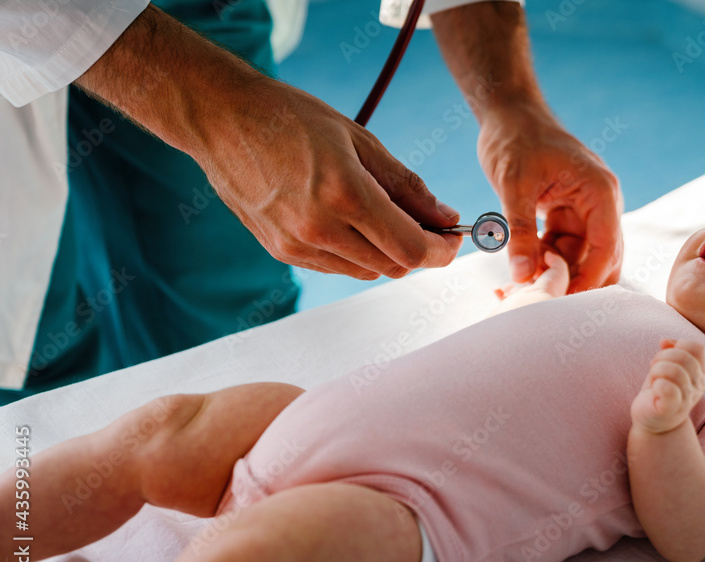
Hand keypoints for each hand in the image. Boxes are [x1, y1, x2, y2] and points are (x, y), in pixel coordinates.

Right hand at [74, 6, 463, 280]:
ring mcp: (298, 245)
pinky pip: (338, 267)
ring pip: (368, 271)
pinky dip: (358, 253)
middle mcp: (320, 228)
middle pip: (394, 265)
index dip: (442, 251)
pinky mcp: (282, 252)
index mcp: (344, 194)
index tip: (454, 240)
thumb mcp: (360, 140)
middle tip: (428, 224)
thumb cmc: (292, 119)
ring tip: (386, 217)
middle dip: (419, 250)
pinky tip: (352, 223)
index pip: (411, 247)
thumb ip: (407, 186)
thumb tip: (445, 217)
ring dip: (388, 253)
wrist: (223, 120)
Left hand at [477, 104, 623, 292]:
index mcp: (600, 192)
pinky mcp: (568, 217)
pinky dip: (545, 262)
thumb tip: (520, 276)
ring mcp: (586, 212)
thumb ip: (519, 231)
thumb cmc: (515, 139)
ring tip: (524, 285)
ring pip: (581, 258)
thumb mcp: (513, 185)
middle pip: (602, 258)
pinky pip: (563, 249)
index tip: (564, 300)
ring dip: (557, 274)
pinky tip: (522, 270)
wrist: (508, 115)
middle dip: (576, 280)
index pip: (607, 246)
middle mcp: (601, 204)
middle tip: (543, 300)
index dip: (589, 277)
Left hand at [631, 340, 704, 434]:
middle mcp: (698, 386)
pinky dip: (657, 385)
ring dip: (656, 370)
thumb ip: (671, 351)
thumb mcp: (667, 366)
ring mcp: (686, 399)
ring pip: (674, 370)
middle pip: (684, 357)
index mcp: (700, 373)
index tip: (666, 356)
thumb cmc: (660, 391)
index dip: (679, 346)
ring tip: (654, 379)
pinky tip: (654, 391)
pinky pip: (667, 388)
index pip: (698, 349)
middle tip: (654, 368)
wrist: (652, 421)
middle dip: (663, 357)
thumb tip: (665, 341)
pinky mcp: (670, 410)